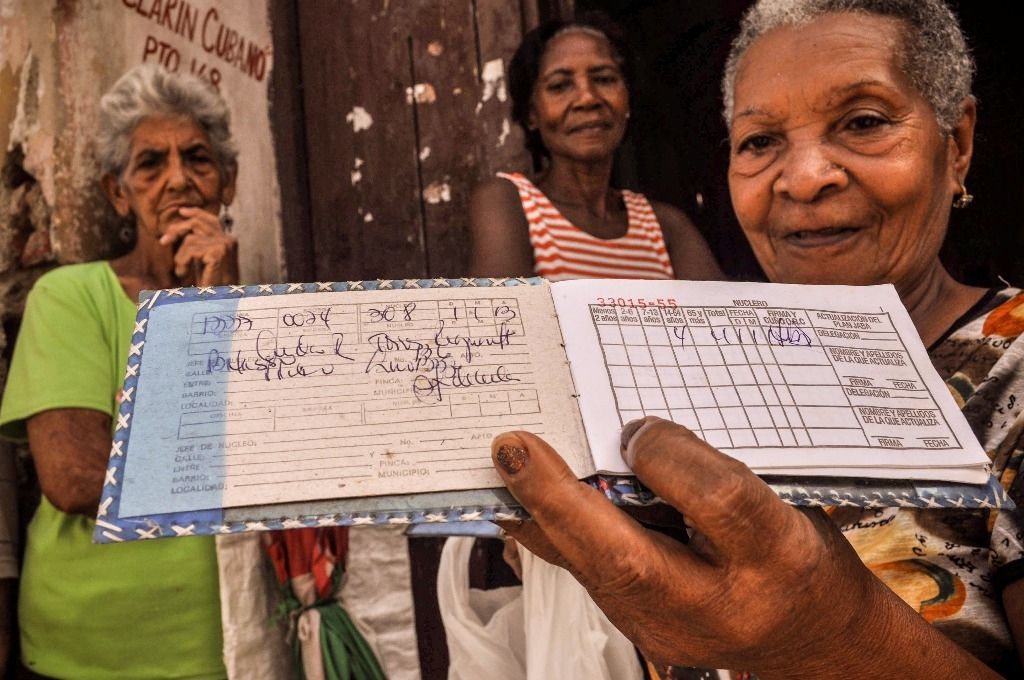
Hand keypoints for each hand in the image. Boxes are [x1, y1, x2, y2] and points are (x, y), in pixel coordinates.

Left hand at [158, 206, 237, 285]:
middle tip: (164, 242)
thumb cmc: (208, 284)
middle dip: (177, 231)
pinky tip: (184, 273)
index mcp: (227, 240)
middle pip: (197, 223)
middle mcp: (229, 240)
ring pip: (190, 240)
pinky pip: (190, 250)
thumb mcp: (202, 257)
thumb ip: (198, 239)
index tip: (181, 212)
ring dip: (180, 256)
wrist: (217, 301)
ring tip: (181, 270)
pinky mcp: (218, 254)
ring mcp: (224, 246)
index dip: (195, 213)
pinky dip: (182, 262)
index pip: (211, 219)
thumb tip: (184, 213)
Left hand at [490, 416, 998, 677]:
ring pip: (594, 575)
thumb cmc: (800, 555)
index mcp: (779, 554)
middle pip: (630, 560)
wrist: (812, 636)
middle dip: (560, 501)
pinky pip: (588, 581)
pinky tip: (525, 504)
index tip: (636, 427)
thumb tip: (629, 435)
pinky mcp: (644, 634)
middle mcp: (726, 604)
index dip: (669, 457)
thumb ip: (715, 472)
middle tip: (513, 450)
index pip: (719, 501)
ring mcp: (678, 632)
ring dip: (542, 516)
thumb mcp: (784, 499)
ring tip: (506, 467)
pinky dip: (553, 537)